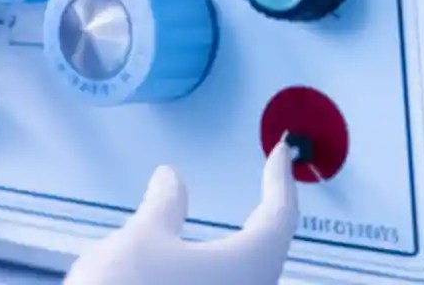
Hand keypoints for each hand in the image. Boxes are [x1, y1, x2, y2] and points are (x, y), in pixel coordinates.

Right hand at [65, 139, 298, 284]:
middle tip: (266, 185)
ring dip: (234, 252)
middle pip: (267, 251)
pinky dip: (213, 275)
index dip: (280, 179)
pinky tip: (186, 268)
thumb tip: (171, 178)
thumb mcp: (142, 238)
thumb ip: (163, 206)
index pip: (278, 214)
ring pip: (243, 277)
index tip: (280, 151)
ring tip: (218, 231)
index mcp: (248, 265)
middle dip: (264, 219)